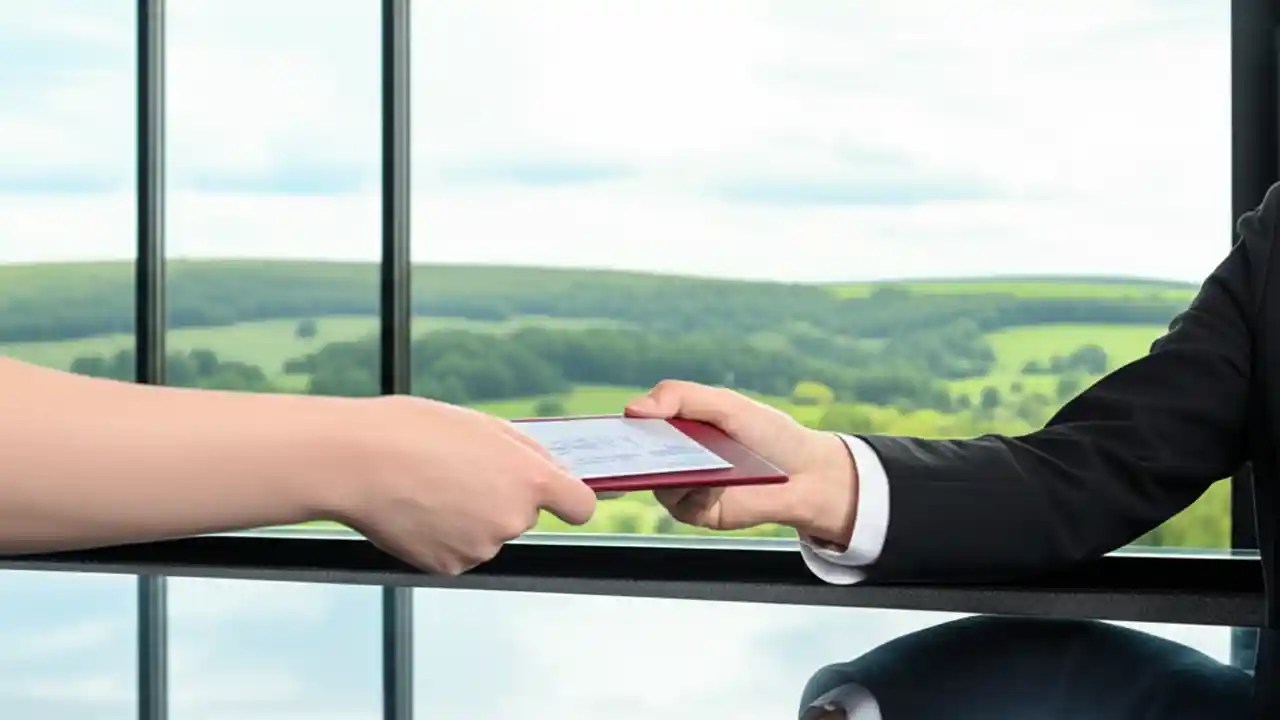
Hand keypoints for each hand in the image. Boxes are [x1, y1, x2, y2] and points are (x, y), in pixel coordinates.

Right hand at [326, 396, 595, 573]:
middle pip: (525, 515)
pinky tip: (418, 510)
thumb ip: (524, 452)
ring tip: (430, 486)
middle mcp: (513, 519)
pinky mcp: (451, 567)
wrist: (357, 462)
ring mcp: (482, 547)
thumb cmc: (416, 431)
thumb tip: (550, 471)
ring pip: (489, 533)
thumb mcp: (482, 425)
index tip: (559, 496)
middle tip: (459, 470)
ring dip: (469, 516)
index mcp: (528, 480)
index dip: (570, 500)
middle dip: (501, 496)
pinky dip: (444, 535)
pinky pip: (459, 550)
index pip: (580, 506)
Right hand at [626, 380, 857, 545]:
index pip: (638, 425)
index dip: (621, 425)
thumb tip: (633, 407)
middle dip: (627, 452)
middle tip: (623, 446)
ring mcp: (685, 485)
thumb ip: (682, 398)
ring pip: (654, 481)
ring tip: (680, 460)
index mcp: (678, 425)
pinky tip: (710, 484)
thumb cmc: (768, 433)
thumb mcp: (725, 404)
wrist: (807, 474)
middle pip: (637, 456)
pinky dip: (690, 492)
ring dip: (663, 471)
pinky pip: (678, 503)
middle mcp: (675, 456)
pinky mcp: (698, 511)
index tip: (608, 424)